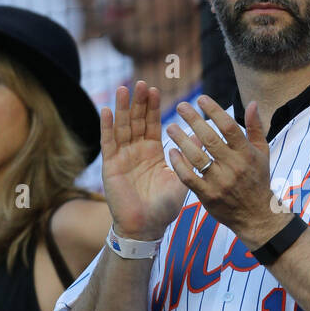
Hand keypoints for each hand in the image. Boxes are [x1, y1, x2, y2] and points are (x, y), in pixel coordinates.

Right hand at [100, 82, 188, 239]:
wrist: (147, 227)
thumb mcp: (181, 177)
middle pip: (136, 121)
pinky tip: (107, 110)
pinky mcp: (111, 166)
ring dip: (122, 108)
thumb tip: (202, 135)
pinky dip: (107, 126)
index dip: (152, 107)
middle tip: (141, 83)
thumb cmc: (164, 207)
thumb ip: (189, 156)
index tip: (155, 90)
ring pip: (121, 127)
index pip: (151, 124)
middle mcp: (136, 151)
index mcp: (153, 153)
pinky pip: (108, 143)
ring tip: (124, 89)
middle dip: (138, 102)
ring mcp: (122, 157)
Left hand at [165, 95, 280, 248]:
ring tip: (170, 127)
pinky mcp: (208, 196)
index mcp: (247, 154)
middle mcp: (234, 167)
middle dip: (193, 120)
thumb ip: (255, 127)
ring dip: (181, 140)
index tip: (201, 99)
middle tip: (180, 106)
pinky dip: (179, 164)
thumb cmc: (257, 179)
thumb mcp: (262, 153)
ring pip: (197, 157)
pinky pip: (189, 177)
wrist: (256, 215)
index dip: (214, 111)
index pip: (229, 127)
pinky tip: (172, 152)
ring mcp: (220, 182)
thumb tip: (251, 102)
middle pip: (210, 139)